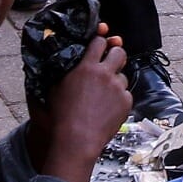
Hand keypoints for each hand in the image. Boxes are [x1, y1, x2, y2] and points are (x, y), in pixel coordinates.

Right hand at [29, 27, 131, 181]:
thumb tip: (70, 60)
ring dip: (115, 81)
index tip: (100, 47)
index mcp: (86, 67)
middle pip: (119, 52)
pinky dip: (119, 98)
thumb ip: (66, 70)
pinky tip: (108, 107)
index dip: (100, 43)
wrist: (77, 139)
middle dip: (115, 55)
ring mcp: (117, 87)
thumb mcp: (56, 87)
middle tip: (110, 64)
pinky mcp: (126, 101)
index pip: (99, 42)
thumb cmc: (62, 116)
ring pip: (123, 75)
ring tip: (103, 95)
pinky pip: (125, 93)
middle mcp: (104, 74)